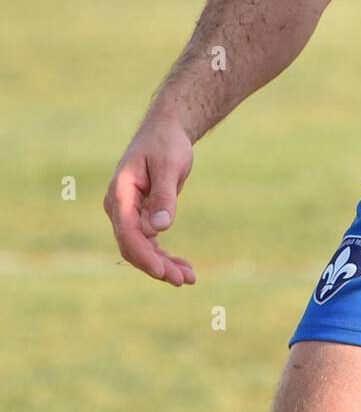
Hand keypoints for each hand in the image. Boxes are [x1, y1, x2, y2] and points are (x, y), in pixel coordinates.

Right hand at [103, 106, 196, 285]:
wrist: (165, 131)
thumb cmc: (166, 144)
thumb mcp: (169, 165)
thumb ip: (163, 195)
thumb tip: (160, 229)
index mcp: (120, 193)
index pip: (128, 232)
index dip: (144, 255)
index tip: (162, 272)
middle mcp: (119, 207)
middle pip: (133, 245)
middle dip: (157, 266)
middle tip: (184, 280)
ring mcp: (128, 213)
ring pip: (142, 248)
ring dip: (163, 264)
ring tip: (189, 278)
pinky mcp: (140, 216)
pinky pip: (150, 242)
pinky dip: (165, 255)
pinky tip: (184, 268)